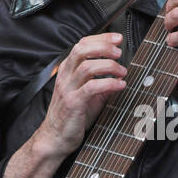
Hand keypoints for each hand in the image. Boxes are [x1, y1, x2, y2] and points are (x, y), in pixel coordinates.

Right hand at [36, 33, 125, 157]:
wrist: (54, 139)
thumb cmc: (70, 117)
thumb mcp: (88, 96)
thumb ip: (102, 85)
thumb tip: (119, 78)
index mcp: (68, 71)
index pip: (82, 45)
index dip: (101, 38)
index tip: (117, 38)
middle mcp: (66, 77)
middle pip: (81, 50)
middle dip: (103, 46)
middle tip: (119, 52)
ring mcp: (68, 89)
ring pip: (86, 66)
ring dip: (108, 65)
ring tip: (122, 71)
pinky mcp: (73, 103)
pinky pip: (91, 87)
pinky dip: (108, 84)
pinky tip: (119, 85)